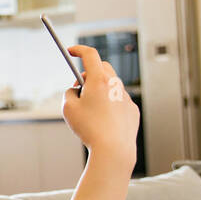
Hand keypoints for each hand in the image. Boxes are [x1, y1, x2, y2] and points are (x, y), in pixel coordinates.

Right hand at [61, 45, 138, 163]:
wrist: (113, 149)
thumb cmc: (89, 129)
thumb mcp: (68, 109)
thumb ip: (69, 94)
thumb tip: (76, 91)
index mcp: (99, 80)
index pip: (90, 54)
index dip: (78, 50)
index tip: (71, 51)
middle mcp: (116, 85)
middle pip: (102, 68)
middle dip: (89, 73)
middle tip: (79, 87)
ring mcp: (126, 98)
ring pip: (111, 86)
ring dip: (100, 90)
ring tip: (90, 109)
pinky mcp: (132, 111)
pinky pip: (119, 102)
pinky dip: (109, 105)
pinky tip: (103, 120)